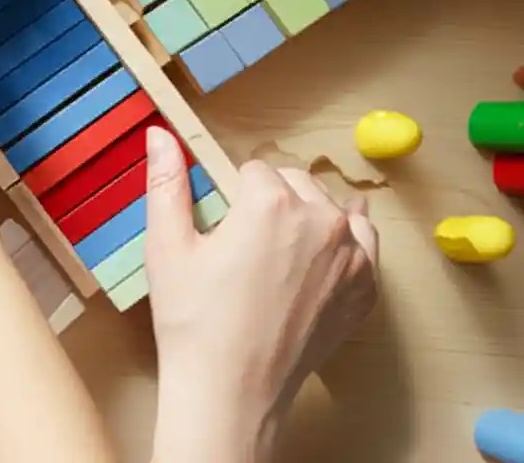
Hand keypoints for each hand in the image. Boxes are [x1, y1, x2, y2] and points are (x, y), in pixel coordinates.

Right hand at [143, 129, 378, 460]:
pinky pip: (363, 243)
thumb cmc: (194, 321)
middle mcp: (320, 220)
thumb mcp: (167, 247)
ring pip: (332, 209)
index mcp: (270, 203)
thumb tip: (159, 133)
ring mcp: (352, 256)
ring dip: (308, 217)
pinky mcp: (366, 288)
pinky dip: (342, 244)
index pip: (254, 170)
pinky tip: (314, 263)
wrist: (231, 391)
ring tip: (277, 253)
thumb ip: (167, 183)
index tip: (220, 225)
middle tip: (242, 245)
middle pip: (296, 183)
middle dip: (270, 201)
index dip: (232, 193)